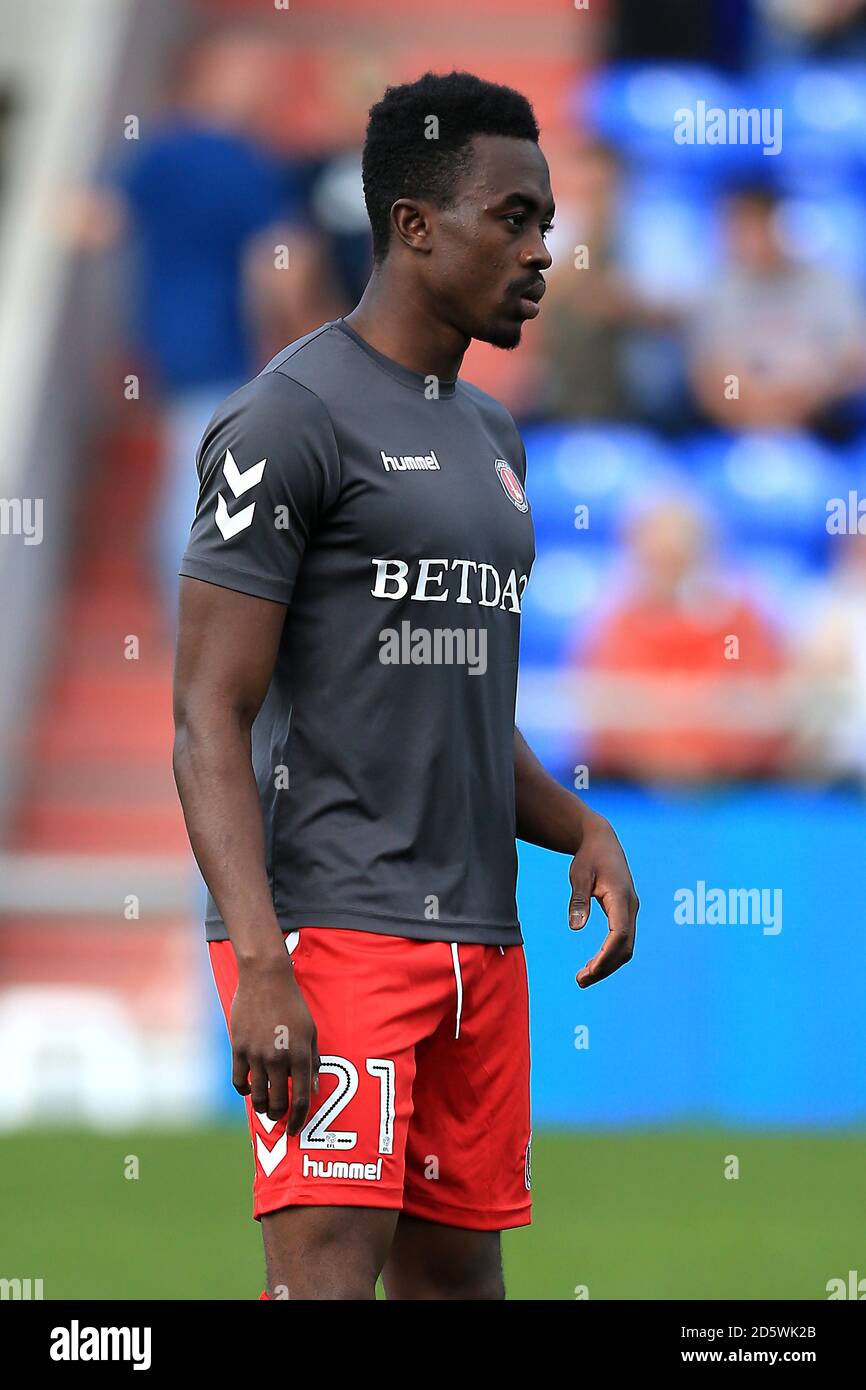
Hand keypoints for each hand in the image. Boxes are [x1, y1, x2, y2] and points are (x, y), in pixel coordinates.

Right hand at [230, 951, 319, 1132]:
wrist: (265, 979)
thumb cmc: (292, 1004)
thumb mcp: (310, 1031)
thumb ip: (312, 1061)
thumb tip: (312, 1090)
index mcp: (300, 1054)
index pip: (300, 1099)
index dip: (299, 1120)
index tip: (295, 1130)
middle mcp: (279, 1058)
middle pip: (278, 1102)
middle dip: (280, 1114)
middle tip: (279, 1115)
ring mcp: (257, 1054)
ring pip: (257, 1096)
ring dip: (262, 1107)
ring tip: (265, 1107)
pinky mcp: (239, 1048)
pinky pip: (239, 1081)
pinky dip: (244, 1090)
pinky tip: (249, 1089)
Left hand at [568, 811, 638, 987]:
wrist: (601, 840)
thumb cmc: (588, 856)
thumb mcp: (579, 875)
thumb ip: (578, 901)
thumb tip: (575, 928)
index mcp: (621, 898)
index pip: (619, 934)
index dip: (606, 956)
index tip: (588, 971)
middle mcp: (630, 907)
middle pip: (624, 946)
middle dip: (605, 967)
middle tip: (580, 981)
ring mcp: (630, 910)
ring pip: (625, 946)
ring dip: (607, 964)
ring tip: (583, 977)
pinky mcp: (625, 912)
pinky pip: (622, 939)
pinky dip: (609, 954)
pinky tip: (594, 963)